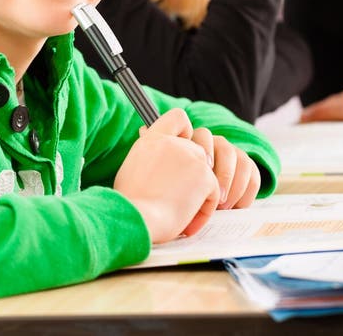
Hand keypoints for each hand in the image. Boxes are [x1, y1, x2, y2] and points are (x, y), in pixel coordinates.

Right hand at [114, 108, 219, 242]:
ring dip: (198, 194)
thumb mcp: (131, 169)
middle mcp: (173, 142)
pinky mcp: (205, 176)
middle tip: (180, 197)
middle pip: (197, 150)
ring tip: (182, 215)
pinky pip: (213, 193)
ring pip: (207, 173)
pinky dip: (204, 210)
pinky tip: (188, 224)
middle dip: (193, 174)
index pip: (177, 117)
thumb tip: (150, 146)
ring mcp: (191, 157)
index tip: (181, 149)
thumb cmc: (129, 203)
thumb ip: (148, 155)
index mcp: (152, 139)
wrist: (136, 218)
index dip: (185, 131)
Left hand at [191, 127, 260, 209]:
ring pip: (243, 162)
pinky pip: (254, 176)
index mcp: (198, 142)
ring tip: (226, 207)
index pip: (204, 136)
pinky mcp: (249, 166)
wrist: (205, 198)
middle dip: (225, 176)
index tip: (205, 171)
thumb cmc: (188, 190)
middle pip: (227, 151)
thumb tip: (188, 194)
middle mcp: (218, 144)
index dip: (206, 151)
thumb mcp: (184, 182)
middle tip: (218, 198)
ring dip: (236, 187)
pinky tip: (236, 207)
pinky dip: (247, 194)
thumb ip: (187, 181)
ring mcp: (235, 153)